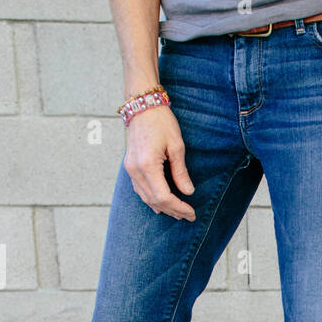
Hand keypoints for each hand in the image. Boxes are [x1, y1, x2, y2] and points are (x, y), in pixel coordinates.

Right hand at [123, 104, 197, 219]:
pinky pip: (140, 190)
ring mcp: (130, 169)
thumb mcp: (176, 146)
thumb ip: (181, 172)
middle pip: (154, 201)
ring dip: (162, 207)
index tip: (191, 212)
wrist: (142, 106)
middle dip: (172, 210)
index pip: (163, 196)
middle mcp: (135, 170)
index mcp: (147, 165)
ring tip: (178, 213)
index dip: (179, 207)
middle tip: (188, 216)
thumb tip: (188, 192)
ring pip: (145, 198)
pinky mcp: (129, 166)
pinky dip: (151, 199)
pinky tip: (161, 205)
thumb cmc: (161, 122)